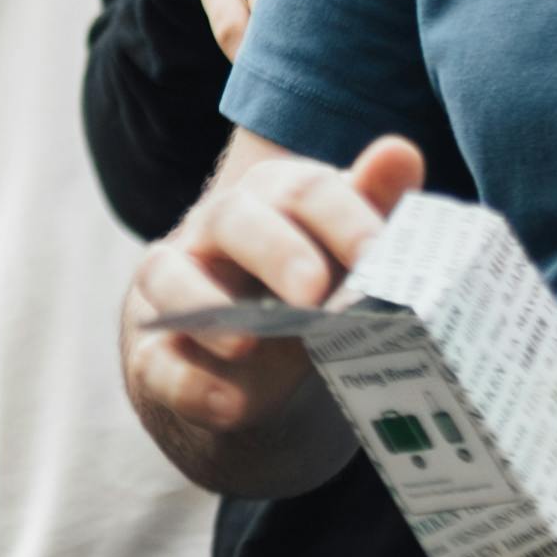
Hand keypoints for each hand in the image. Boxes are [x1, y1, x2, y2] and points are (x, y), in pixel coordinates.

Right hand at [122, 133, 423, 495]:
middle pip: (233, 218)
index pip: (304, 189)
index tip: (379, 258)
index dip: (343, 219)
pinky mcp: (155, 351)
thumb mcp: (345, 254)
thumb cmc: (306, 288)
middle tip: (316, 292)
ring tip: (246, 344)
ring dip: (206, 307)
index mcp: (272, 197)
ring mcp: (175, 287)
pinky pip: (158, 361)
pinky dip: (190, 383)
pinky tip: (228, 403)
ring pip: (168, 275)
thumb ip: (373, 206)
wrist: (249, 364)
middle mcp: (215, 229)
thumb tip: (400, 152)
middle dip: (274, 251)